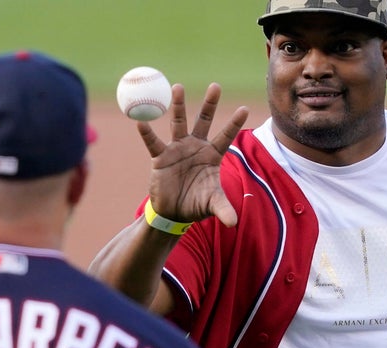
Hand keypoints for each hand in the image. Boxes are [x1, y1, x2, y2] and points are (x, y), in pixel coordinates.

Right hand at [136, 82, 248, 226]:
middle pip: (204, 121)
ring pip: (179, 123)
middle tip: (216, 86)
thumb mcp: (211, 205)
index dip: (234, 124)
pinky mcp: (161, 157)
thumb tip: (234, 223)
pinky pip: (153, 143)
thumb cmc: (196, 204)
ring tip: (178, 87)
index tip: (245, 108)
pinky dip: (147, 133)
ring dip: (178, 106)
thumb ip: (223, 209)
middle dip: (210, 104)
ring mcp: (178, 149)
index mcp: (212, 156)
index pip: (226, 136)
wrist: (173, 212)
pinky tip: (141, 122)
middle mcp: (196, 147)